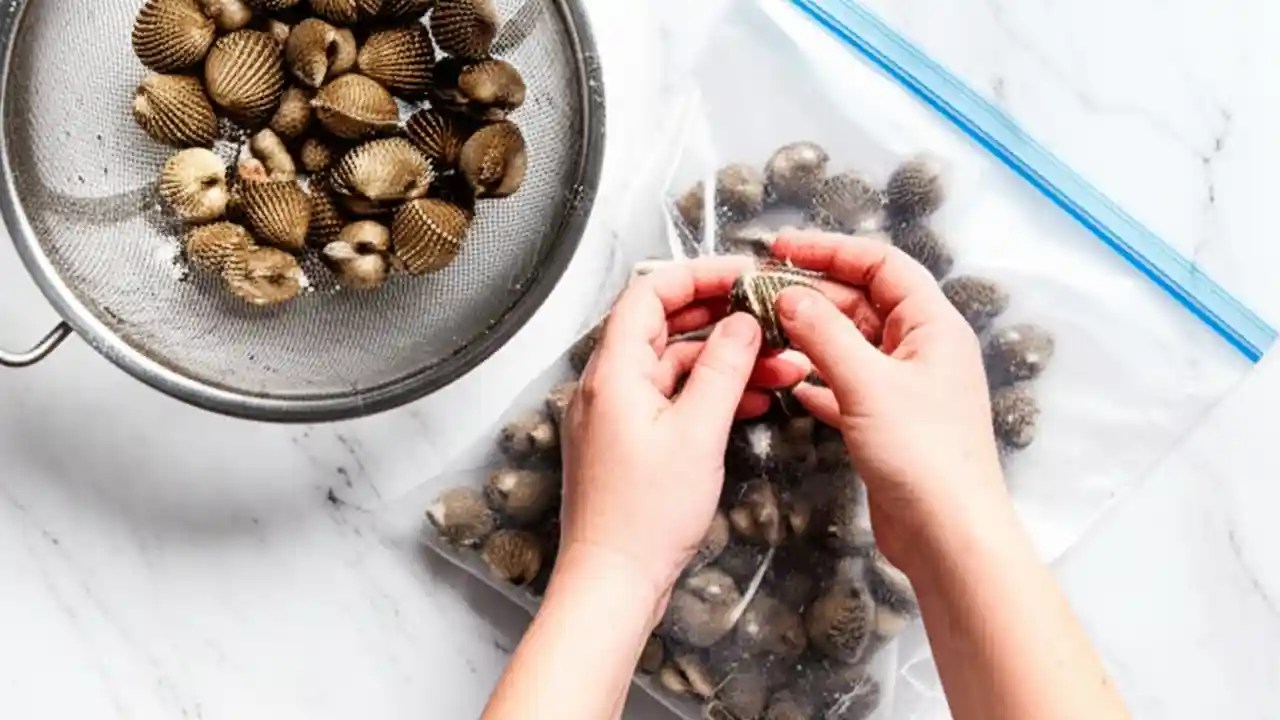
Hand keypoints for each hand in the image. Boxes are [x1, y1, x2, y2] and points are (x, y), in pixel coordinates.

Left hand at [557, 257, 810, 612]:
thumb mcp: (698, 432)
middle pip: (665, 326)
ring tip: (778, 368)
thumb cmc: (642, 517)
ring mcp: (617, 414)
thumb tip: (742, 323)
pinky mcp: (629, 442)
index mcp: (614, 371)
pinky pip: (672, 400)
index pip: (651, 292)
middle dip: (723, 319)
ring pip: (675, 366)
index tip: (745, 276)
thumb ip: (723, 369)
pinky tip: (751, 403)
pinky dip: (710, 395)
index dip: (700, 276)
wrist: (612, 581)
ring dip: (725, 362)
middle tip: (770, 318)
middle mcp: (608, 386)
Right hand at [771, 231, 1005, 571]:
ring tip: (766, 332)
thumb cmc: (922, 455)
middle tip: (760, 293)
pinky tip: (789, 383)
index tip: (781, 249)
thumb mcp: (867, 384)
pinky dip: (817, 379)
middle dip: (812, 294)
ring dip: (811, 336)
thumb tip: (787, 296)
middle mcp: (922, 349)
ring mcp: (906, 387)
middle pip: (863, 301)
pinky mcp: (888, 422)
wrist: (948, 535)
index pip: (881, 264)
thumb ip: (823, 333)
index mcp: (932, 326)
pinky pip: (846, 384)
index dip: (831, 250)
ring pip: (851, 344)